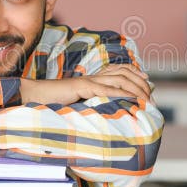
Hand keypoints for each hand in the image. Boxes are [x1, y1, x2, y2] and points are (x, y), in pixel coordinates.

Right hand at [20, 63, 151, 104]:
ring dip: (135, 89)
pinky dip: (119, 93)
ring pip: (119, 79)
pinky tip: (129, 100)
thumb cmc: (54, 103)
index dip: (136, 74)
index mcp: (94, 79)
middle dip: (141, 85)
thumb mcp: (78, 105)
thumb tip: (106, 115)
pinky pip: (104, 88)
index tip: (148, 84)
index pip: (120, 70)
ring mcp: (88, 81)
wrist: (35, 97)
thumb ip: (92, 106)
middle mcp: (93, 77)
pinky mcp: (81, 87)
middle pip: (124, 73)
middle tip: (152, 99)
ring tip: (145, 100)